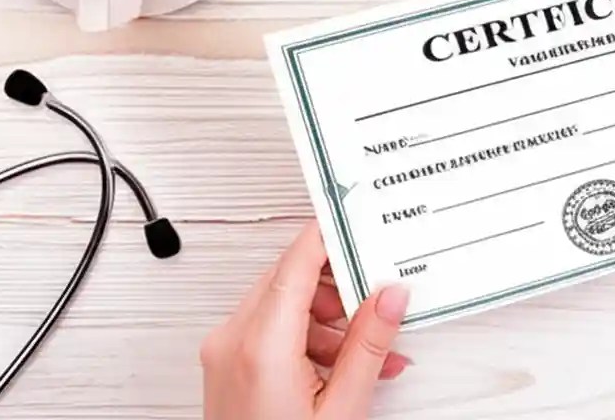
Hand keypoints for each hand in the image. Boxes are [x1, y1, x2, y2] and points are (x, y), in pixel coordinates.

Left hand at [201, 222, 410, 419]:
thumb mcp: (343, 408)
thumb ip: (369, 346)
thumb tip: (390, 296)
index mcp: (260, 344)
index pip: (296, 264)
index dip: (326, 234)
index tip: (351, 213)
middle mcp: (232, 341)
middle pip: (290, 283)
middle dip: (339, 289)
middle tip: (378, 299)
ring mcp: (224, 354)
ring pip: (283, 307)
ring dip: (329, 320)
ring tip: (370, 352)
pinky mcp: (226, 368)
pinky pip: (271, 332)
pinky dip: (309, 339)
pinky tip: (345, 366)